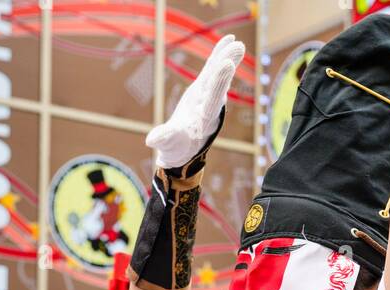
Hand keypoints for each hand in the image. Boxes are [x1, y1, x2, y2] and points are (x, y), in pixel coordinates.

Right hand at [146, 34, 244, 167]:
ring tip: (237, 42)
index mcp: (204, 118)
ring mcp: (208, 95)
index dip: (220, 82)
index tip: (227, 64)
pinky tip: (229, 39)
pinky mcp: (204, 88)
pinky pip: (212, 69)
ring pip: (218, 73)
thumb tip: (151, 140)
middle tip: (238, 48)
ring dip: (228, 57)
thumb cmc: (175, 148)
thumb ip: (163, 138)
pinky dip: (219, 54)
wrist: (183, 149)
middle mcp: (210, 105)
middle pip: (219, 83)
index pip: (213, 98)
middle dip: (227, 66)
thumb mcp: (168, 144)